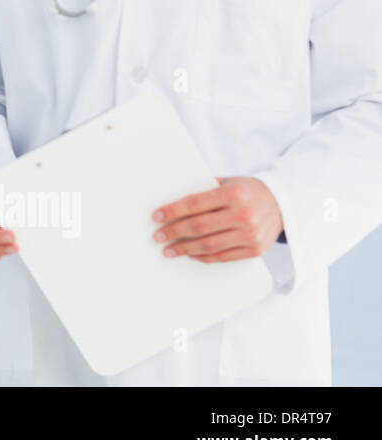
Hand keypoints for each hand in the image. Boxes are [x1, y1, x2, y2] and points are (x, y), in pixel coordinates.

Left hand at [153, 177, 283, 262]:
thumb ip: (204, 190)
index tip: (156, 216)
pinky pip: (223, 257)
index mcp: (233, 194)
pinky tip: (190, 254)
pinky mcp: (255, 250)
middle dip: (174, 232)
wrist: (284, 204)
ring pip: (209, 245)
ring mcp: (250, 234)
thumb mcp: (228, 182)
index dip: (172, 211)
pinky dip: (204, 257)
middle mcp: (243, 215)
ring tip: (169, 249)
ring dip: (185, 249)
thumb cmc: (248, 191)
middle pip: (199, 227)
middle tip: (158, 235)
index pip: (194, 204)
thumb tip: (172, 201)